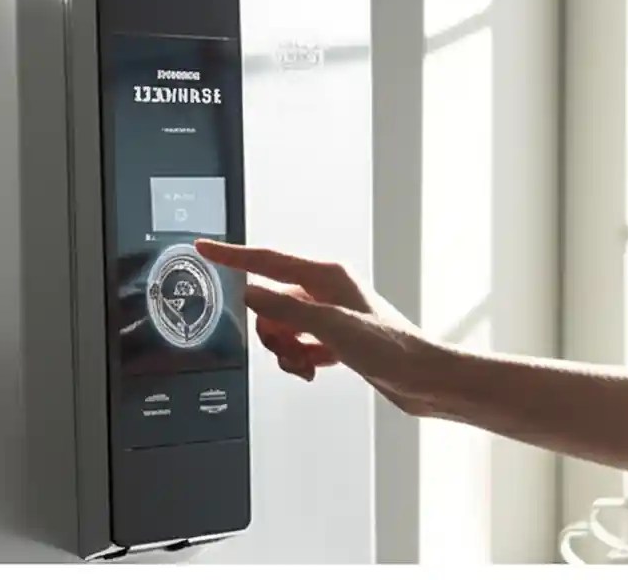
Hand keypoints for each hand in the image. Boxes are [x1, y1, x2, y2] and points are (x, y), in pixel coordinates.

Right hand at [194, 239, 446, 416]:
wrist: (423, 379)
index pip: (267, 260)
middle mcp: (327, 290)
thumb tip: (250, 294)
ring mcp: (331, 314)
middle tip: (288, 351)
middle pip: (271, 302)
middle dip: (271, 331)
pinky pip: (298, 344)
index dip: (233, 256)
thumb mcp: (332, 328)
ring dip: (285, 349)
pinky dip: (299, 359)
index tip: (205, 248)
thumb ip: (288, 310)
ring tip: (305, 365)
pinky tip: (314, 369)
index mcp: (326, 276)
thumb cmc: (391, 349)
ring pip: (283, 327)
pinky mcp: (336, 338)